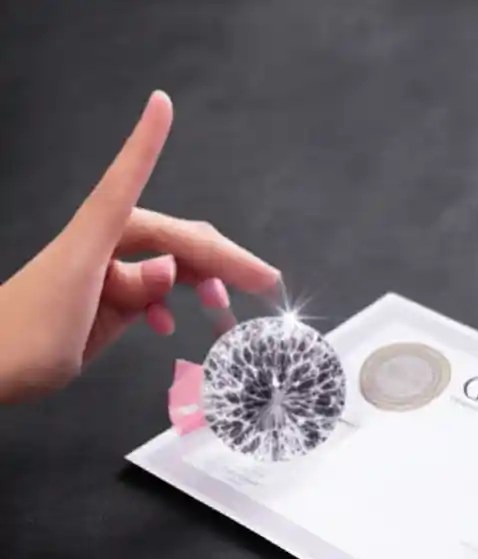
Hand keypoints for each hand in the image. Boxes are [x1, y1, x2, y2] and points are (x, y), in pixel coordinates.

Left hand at [0, 91, 278, 403]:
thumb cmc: (21, 347)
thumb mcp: (83, 323)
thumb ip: (130, 292)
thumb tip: (171, 267)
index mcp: (91, 244)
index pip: (125, 182)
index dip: (146, 142)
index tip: (160, 102)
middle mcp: (100, 249)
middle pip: (172, 236)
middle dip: (220, 256)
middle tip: (263, 280)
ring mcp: (102, 273)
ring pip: (168, 262)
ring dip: (201, 280)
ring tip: (226, 309)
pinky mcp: (101, 297)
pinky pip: (149, 288)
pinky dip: (168, 301)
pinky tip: (169, 324)